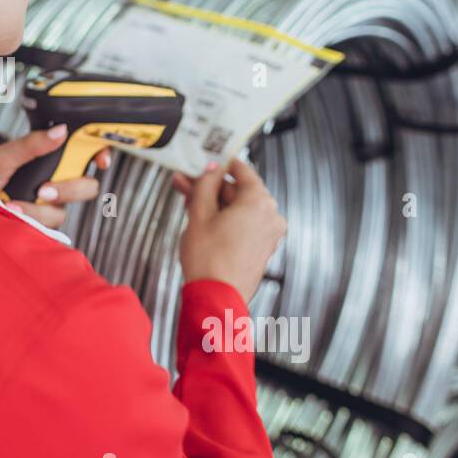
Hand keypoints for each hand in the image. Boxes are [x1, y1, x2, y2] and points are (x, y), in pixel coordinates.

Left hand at [0, 123, 111, 230]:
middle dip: (70, 189)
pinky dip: (30, 218)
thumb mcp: (3, 157)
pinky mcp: (41, 225)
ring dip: (40, 208)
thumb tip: (60, 131)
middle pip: (86, 186)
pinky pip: (48, 225)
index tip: (100, 160)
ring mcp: (48, 206)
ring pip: (65, 209)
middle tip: (45, 189)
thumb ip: (30, 145)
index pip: (85, 154)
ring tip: (14, 204)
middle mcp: (54, 182)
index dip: (100, 154)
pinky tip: (12, 212)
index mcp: (49, 160)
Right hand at [172, 156, 285, 304]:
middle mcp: (270, 215)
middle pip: (238, 191)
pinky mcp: (262, 248)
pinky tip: (201, 217)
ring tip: (187, 199)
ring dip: (214, 203)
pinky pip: (243, 224)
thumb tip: (210, 169)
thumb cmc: (210, 260)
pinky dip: (225, 219)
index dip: (220, 163)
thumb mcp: (200, 214)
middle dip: (210, 186)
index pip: (242, 170)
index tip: (207, 159)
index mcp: (259, 201)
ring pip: (238, 209)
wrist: (216, 298)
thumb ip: (205, 185)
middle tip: (187, 181)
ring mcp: (268, 233)